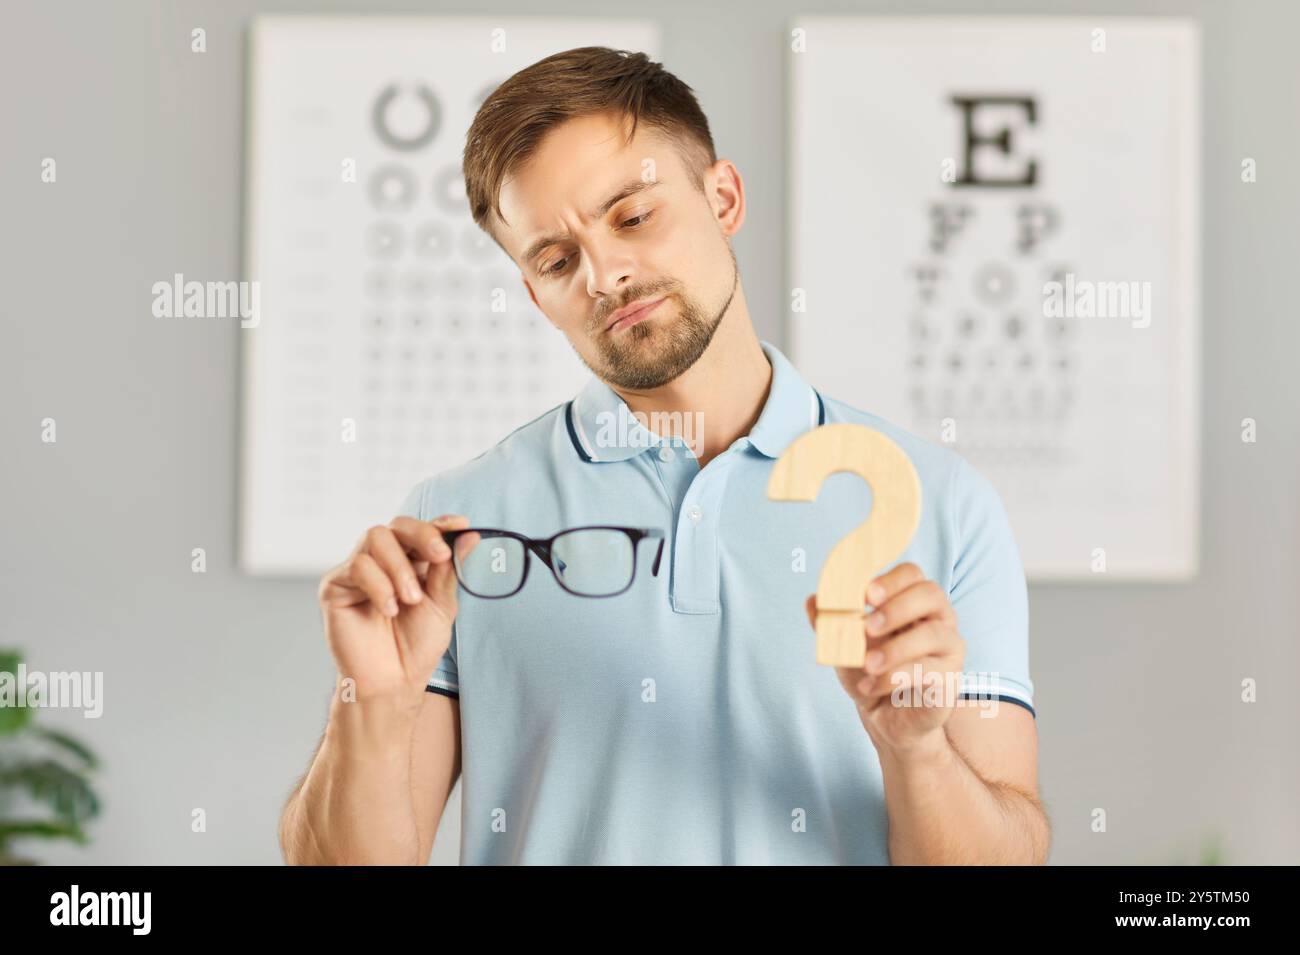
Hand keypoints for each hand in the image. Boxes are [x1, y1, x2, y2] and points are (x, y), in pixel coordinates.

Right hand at [318, 514, 474, 704]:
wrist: (392, 682)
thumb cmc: (416, 646)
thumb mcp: (442, 605)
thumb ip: (450, 570)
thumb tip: (470, 536)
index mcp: (410, 561)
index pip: (421, 530)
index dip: (440, 523)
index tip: (461, 524)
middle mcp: (382, 560)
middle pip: (397, 525)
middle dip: (422, 536)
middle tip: (440, 556)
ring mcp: (357, 571)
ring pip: (375, 538)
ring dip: (400, 566)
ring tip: (410, 600)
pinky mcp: (335, 585)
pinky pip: (357, 565)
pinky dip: (379, 585)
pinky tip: (388, 610)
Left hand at [805, 562, 964, 755]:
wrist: (885, 717)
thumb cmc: (870, 671)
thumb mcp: (845, 644)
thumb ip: (830, 622)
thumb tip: (812, 600)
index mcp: (913, 601)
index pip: (911, 574)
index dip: (889, 580)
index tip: (865, 595)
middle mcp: (938, 618)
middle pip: (930, 594)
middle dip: (896, 607)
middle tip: (867, 627)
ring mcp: (949, 649)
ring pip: (933, 634)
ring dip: (895, 648)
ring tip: (866, 664)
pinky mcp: (949, 680)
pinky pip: (927, 672)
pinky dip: (893, 678)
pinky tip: (869, 687)